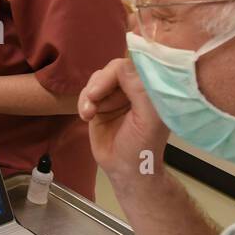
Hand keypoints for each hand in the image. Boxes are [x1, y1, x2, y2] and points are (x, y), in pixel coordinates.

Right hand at [78, 57, 169, 184]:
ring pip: (97, 79)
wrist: (123, 169)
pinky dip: (82, 102)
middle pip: (112, 70)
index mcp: (152, 89)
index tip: (101, 89)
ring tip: (89, 114)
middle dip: (99, 85)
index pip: (132, 65)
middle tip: (92, 100)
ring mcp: (117, 96)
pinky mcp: (100, 104)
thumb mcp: (147, 117)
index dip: (114, 72)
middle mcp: (135, 89)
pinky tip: (87, 117)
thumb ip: (140, 89)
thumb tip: (122, 65)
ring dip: (89, 95)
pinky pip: (86, 92)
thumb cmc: (142, 146)